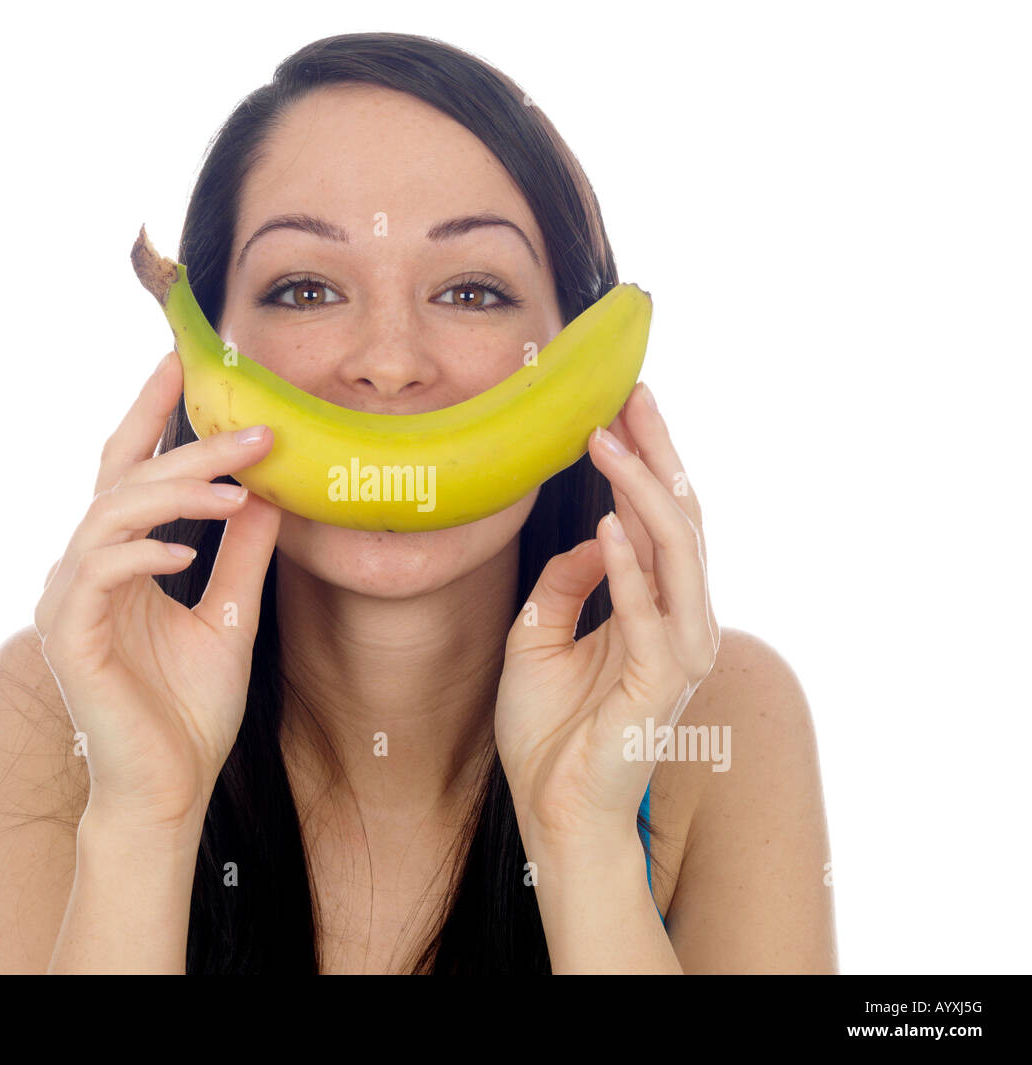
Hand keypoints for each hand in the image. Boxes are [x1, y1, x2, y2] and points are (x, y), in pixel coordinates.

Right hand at [33, 351, 281, 834]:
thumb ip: (242, 554)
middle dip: (190, 446)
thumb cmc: (189, 710)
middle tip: (255, 427)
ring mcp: (69, 600)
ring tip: (239, 488)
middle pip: (127, 480)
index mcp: (120, 560)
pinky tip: (187, 553)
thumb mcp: (230, 615)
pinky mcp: (68, 637)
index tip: (184, 361)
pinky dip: (142, 554)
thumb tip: (270, 494)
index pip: (130, 469)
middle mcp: (85, 568)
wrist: (167, 790)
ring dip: (175, 494)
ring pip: (110, 515)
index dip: (151, 412)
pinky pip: (97, 574)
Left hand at [494, 381, 718, 850]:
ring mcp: (680, 650)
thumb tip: (592, 535)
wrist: (555, 811)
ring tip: (609, 440)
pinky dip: (630, 567)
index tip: (621, 406)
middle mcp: (681, 621)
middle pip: (680, 518)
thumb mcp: (540, 636)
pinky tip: (607, 523)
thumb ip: (568, 583)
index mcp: (656, 609)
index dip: (643, 461)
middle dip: (656, 453)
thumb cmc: (551, 732)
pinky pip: (650, 612)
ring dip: (641, 492)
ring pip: (676, 550)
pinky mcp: (664, 681)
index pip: (659, 519)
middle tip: (630, 394)